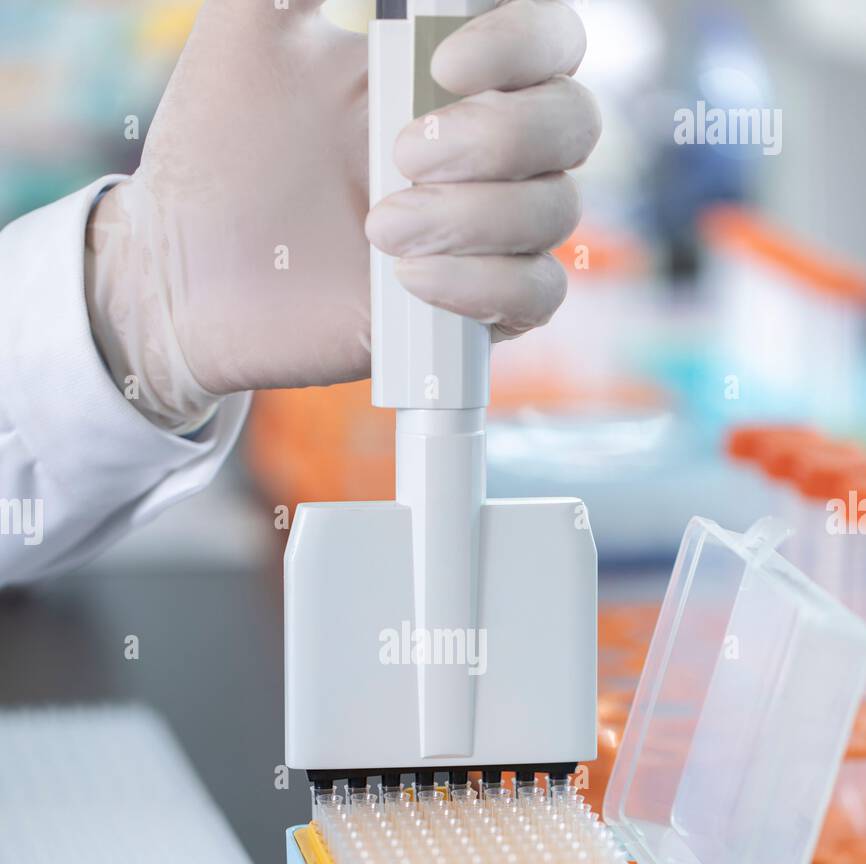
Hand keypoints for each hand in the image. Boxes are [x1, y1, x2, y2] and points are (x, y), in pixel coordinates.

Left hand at [84, 0, 599, 427]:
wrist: (184, 270)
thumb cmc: (216, 150)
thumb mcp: (246, 32)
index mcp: (448, 73)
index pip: (550, 41)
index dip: (524, 45)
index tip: (445, 64)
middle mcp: (482, 151)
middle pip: (573, 123)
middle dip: (499, 138)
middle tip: (398, 156)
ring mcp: (483, 234)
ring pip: (557, 211)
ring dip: (475, 218)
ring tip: (378, 231)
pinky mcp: (472, 311)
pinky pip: (539, 295)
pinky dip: (486, 286)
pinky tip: (409, 281)